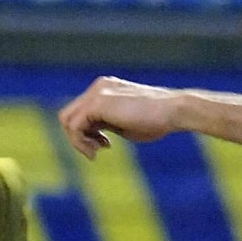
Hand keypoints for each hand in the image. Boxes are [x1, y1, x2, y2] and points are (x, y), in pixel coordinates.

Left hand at [58, 77, 187, 158]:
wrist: (174, 110)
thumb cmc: (158, 120)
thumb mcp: (125, 123)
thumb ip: (107, 124)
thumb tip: (93, 136)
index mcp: (105, 89)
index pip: (80, 112)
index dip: (87, 133)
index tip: (105, 145)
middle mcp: (99, 87)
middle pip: (68, 115)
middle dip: (78, 137)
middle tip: (96, 152)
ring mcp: (97, 92)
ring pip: (67, 119)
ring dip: (77, 141)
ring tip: (96, 153)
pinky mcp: (98, 102)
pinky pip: (74, 125)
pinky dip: (80, 142)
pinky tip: (98, 150)